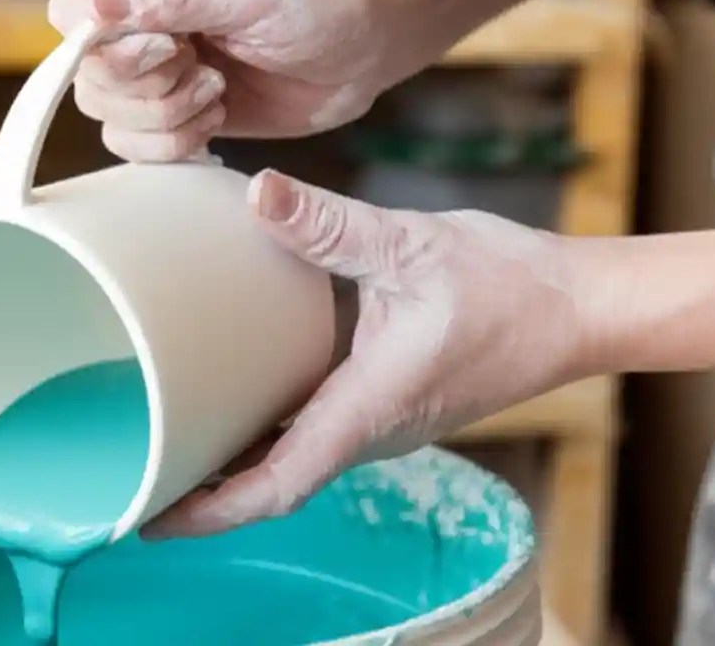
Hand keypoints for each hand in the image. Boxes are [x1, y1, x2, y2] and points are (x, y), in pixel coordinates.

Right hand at [49, 0, 404, 161]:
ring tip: (217, 88)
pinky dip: (174, 142)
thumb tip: (94, 6)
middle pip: (85, 68)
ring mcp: (154, 67)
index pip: (74, 3)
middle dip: (145, 81)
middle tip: (203, 64)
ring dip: (164, 114)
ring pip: (106, 111)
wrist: (365, 50)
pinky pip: (135, 143)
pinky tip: (218, 113)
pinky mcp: (172, 110)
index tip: (163, 44)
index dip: (99, 38)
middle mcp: (141, 14)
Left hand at [144, 171, 589, 537]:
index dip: (211, 510)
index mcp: (368, 408)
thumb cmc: (509, 286)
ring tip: (165, 442)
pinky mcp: (385, 402)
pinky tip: (232, 399)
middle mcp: (368, 430)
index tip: (153, 519)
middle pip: (271, 483)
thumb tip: (258, 194)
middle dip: (203, 493)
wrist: (579, 309)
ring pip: (291, 460)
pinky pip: (312, 431)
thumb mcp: (410, 245)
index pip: (278, 483)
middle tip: (135, 476)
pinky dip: (264, 431)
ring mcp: (378, 422)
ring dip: (232, 465)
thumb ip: (329, 224)